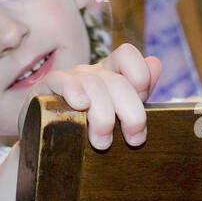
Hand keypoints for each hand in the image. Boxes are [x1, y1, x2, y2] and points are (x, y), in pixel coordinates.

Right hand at [17, 44, 161, 150]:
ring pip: (94, 85)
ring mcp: (68, 79)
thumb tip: (156, 63)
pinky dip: (74, 91)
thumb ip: (139, 91)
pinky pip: (61, 80)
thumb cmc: (86, 130)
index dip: (140, 78)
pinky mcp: (45, 89)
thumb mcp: (117, 114)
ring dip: (103, 117)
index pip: (127, 55)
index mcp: (110, 74)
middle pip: (117, 81)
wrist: (47, 145)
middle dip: (131, 113)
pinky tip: (80, 106)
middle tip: (133, 140)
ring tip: (103, 143)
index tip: (141, 111)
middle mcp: (91, 73)